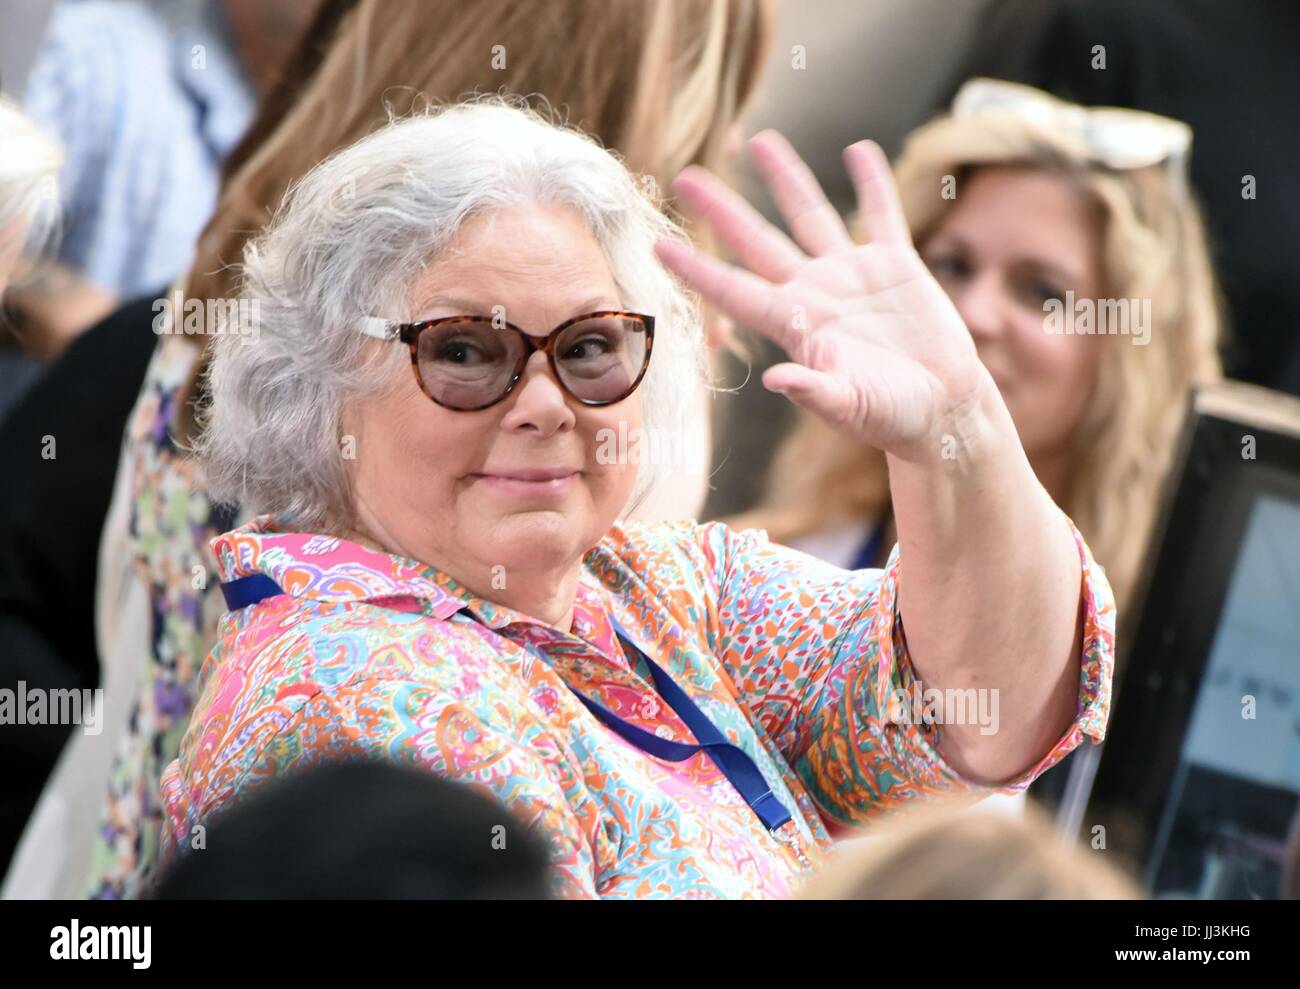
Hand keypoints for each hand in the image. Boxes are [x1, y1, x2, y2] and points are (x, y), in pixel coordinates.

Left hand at [656, 131, 997, 463]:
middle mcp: (815, 293)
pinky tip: (858, 150)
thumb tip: (777, 380)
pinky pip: (881, 214)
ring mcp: (852, 276)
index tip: (658, 247)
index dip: (696, 270)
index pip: (734, 290)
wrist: (944, 409)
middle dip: (723, 211)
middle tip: (687, 177)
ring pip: (811, 215)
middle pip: (759, 241)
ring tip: (760, 140)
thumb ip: (815, 391)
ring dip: (786, 178)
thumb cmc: (893, 418)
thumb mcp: (851, 407)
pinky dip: (872, 182)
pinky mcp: (896, 266)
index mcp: (795, 325)